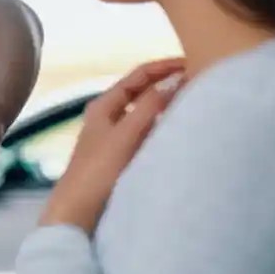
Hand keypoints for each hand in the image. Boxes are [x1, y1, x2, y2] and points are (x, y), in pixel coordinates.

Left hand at [38, 58, 184, 232]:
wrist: (77, 212)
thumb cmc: (97, 172)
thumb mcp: (125, 135)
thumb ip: (148, 106)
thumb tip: (173, 80)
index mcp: (103, 106)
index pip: (138, 76)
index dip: (163, 67)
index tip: (190, 62)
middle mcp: (107, 118)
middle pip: (142, 93)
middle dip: (168, 84)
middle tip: (197, 80)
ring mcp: (113, 138)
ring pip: (146, 114)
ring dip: (167, 106)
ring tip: (194, 103)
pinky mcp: (120, 158)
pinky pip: (146, 135)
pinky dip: (162, 128)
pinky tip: (177, 133)